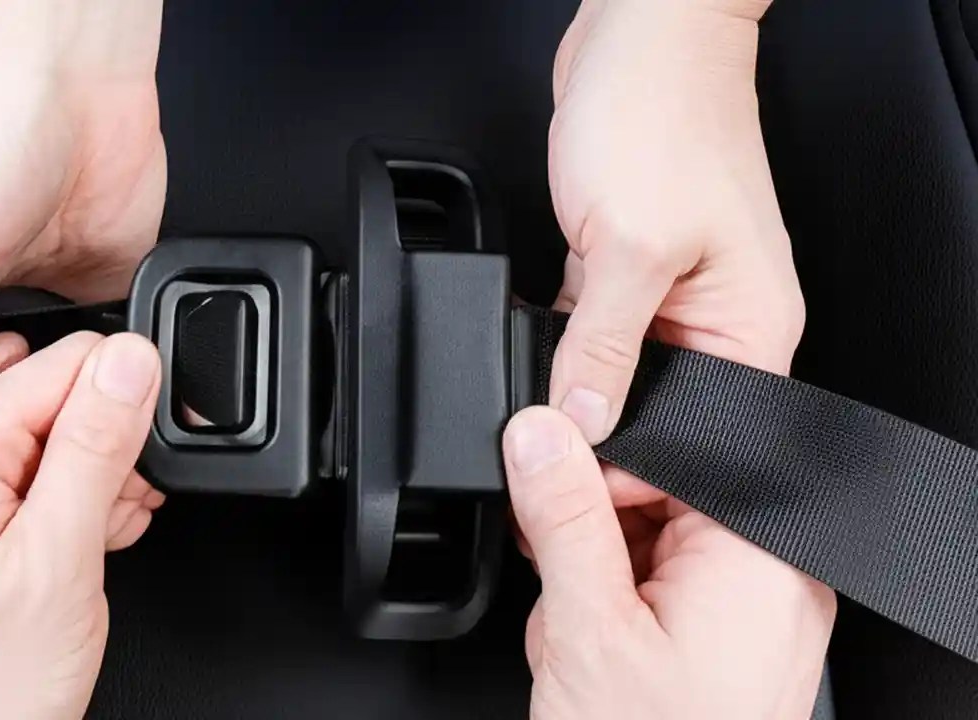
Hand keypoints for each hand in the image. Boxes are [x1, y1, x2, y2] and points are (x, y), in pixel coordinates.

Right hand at [0, 0, 166, 451]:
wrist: (71, 90)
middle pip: (0, 397)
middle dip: (14, 416)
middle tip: (21, 404)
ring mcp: (51, 300)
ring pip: (60, 389)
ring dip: (65, 399)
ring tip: (64, 388)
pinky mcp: (109, 293)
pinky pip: (111, 359)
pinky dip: (113, 374)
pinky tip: (105, 374)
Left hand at [0, 332, 164, 719]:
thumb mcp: (56, 560)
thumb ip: (96, 445)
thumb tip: (131, 358)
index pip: (63, 361)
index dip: (122, 400)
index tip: (138, 459)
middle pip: (52, 394)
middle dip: (104, 445)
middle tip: (109, 514)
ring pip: (45, 438)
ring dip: (90, 481)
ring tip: (92, 545)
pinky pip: (21, 477)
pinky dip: (63, 507)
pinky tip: (76, 550)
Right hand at [503, 407, 835, 719]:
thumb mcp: (588, 626)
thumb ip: (562, 517)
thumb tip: (538, 435)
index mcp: (760, 555)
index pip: (672, 451)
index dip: (597, 468)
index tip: (546, 491)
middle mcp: (771, 577)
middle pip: (657, 496)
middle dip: (590, 536)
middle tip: (563, 589)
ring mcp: (750, 614)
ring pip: (646, 541)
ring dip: (591, 580)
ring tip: (578, 639)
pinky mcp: (726, 642)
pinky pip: (658, 586)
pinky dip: (611, 609)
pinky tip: (593, 652)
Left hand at [546, 0, 802, 443]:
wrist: (640, 34)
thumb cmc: (661, 118)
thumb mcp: (628, 247)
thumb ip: (601, 345)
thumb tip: (583, 421)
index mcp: (751, 325)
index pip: (706, 433)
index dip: (641, 463)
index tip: (580, 481)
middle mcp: (719, 316)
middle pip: (659, 407)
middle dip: (603, 425)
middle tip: (546, 443)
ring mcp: (674, 290)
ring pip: (619, 368)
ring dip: (577, 380)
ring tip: (534, 392)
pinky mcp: (630, 263)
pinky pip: (594, 325)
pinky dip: (563, 336)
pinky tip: (532, 341)